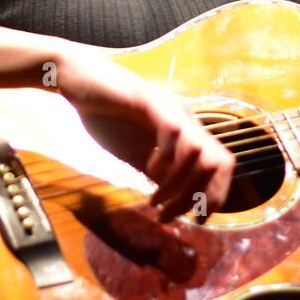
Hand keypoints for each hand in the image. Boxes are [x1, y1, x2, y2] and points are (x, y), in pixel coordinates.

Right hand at [50, 45, 233, 220]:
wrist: (78, 79)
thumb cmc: (106, 115)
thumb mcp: (136, 152)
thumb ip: (158, 173)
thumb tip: (175, 202)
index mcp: (187, 131)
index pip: (221, 165)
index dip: (216, 194)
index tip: (198, 220)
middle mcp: (187, 118)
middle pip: (219, 162)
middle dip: (198, 197)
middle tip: (169, 215)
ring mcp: (170, 108)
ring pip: (198, 153)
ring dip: (179, 185)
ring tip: (155, 200)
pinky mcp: (150, 101)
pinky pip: (173, 133)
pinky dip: (164, 160)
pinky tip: (147, 169)